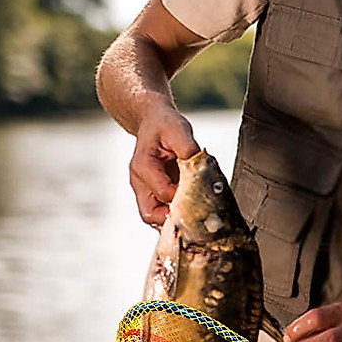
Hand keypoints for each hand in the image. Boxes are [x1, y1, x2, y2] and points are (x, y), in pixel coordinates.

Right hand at [130, 106, 198, 226]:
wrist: (153, 122)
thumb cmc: (164, 125)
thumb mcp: (178, 129)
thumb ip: (188, 147)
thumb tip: (200, 164)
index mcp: (144, 166)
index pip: (163, 193)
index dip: (184, 196)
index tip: (202, 192)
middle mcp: (139, 181)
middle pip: (150, 214)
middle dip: (173, 218)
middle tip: (196, 214)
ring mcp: (144, 189)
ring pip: (153, 217)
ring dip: (173, 219)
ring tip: (194, 215)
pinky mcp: (152, 192)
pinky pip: (159, 212)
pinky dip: (173, 215)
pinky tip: (190, 210)